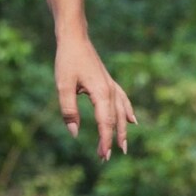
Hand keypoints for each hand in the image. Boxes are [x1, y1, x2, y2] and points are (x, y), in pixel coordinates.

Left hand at [55, 34, 136, 160]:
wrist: (75, 38)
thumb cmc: (67, 61)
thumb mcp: (63, 86)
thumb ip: (68, 110)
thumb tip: (74, 133)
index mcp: (101, 93)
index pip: (105, 123)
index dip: (104, 141)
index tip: (102, 156)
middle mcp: (110, 91)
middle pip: (115, 120)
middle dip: (113, 140)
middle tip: (107, 158)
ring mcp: (111, 85)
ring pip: (122, 112)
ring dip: (123, 130)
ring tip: (124, 146)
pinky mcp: (108, 82)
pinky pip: (123, 100)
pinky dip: (128, 112)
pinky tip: (132, 120)